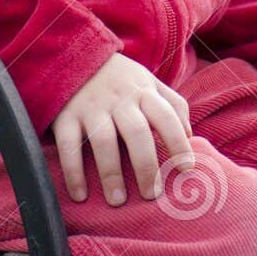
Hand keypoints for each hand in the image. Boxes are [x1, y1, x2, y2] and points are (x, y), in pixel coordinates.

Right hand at [52, 54, 195, 205]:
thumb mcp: (147, 81)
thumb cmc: (119, 78)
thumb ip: (172, 104)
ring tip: (117, 201)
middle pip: (136, 133)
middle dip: (146, 166)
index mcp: (142, 91)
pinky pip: (69, 146)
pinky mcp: (65, 115)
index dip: (178, 143)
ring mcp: (90, 106)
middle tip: (151, 195)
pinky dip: (74, 172)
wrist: (74, 55)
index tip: (186, 170)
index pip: (166, 116)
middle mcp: (118, 98)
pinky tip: (80, 195)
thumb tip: (191, 136)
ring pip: (103, 141)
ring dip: (111, 173)